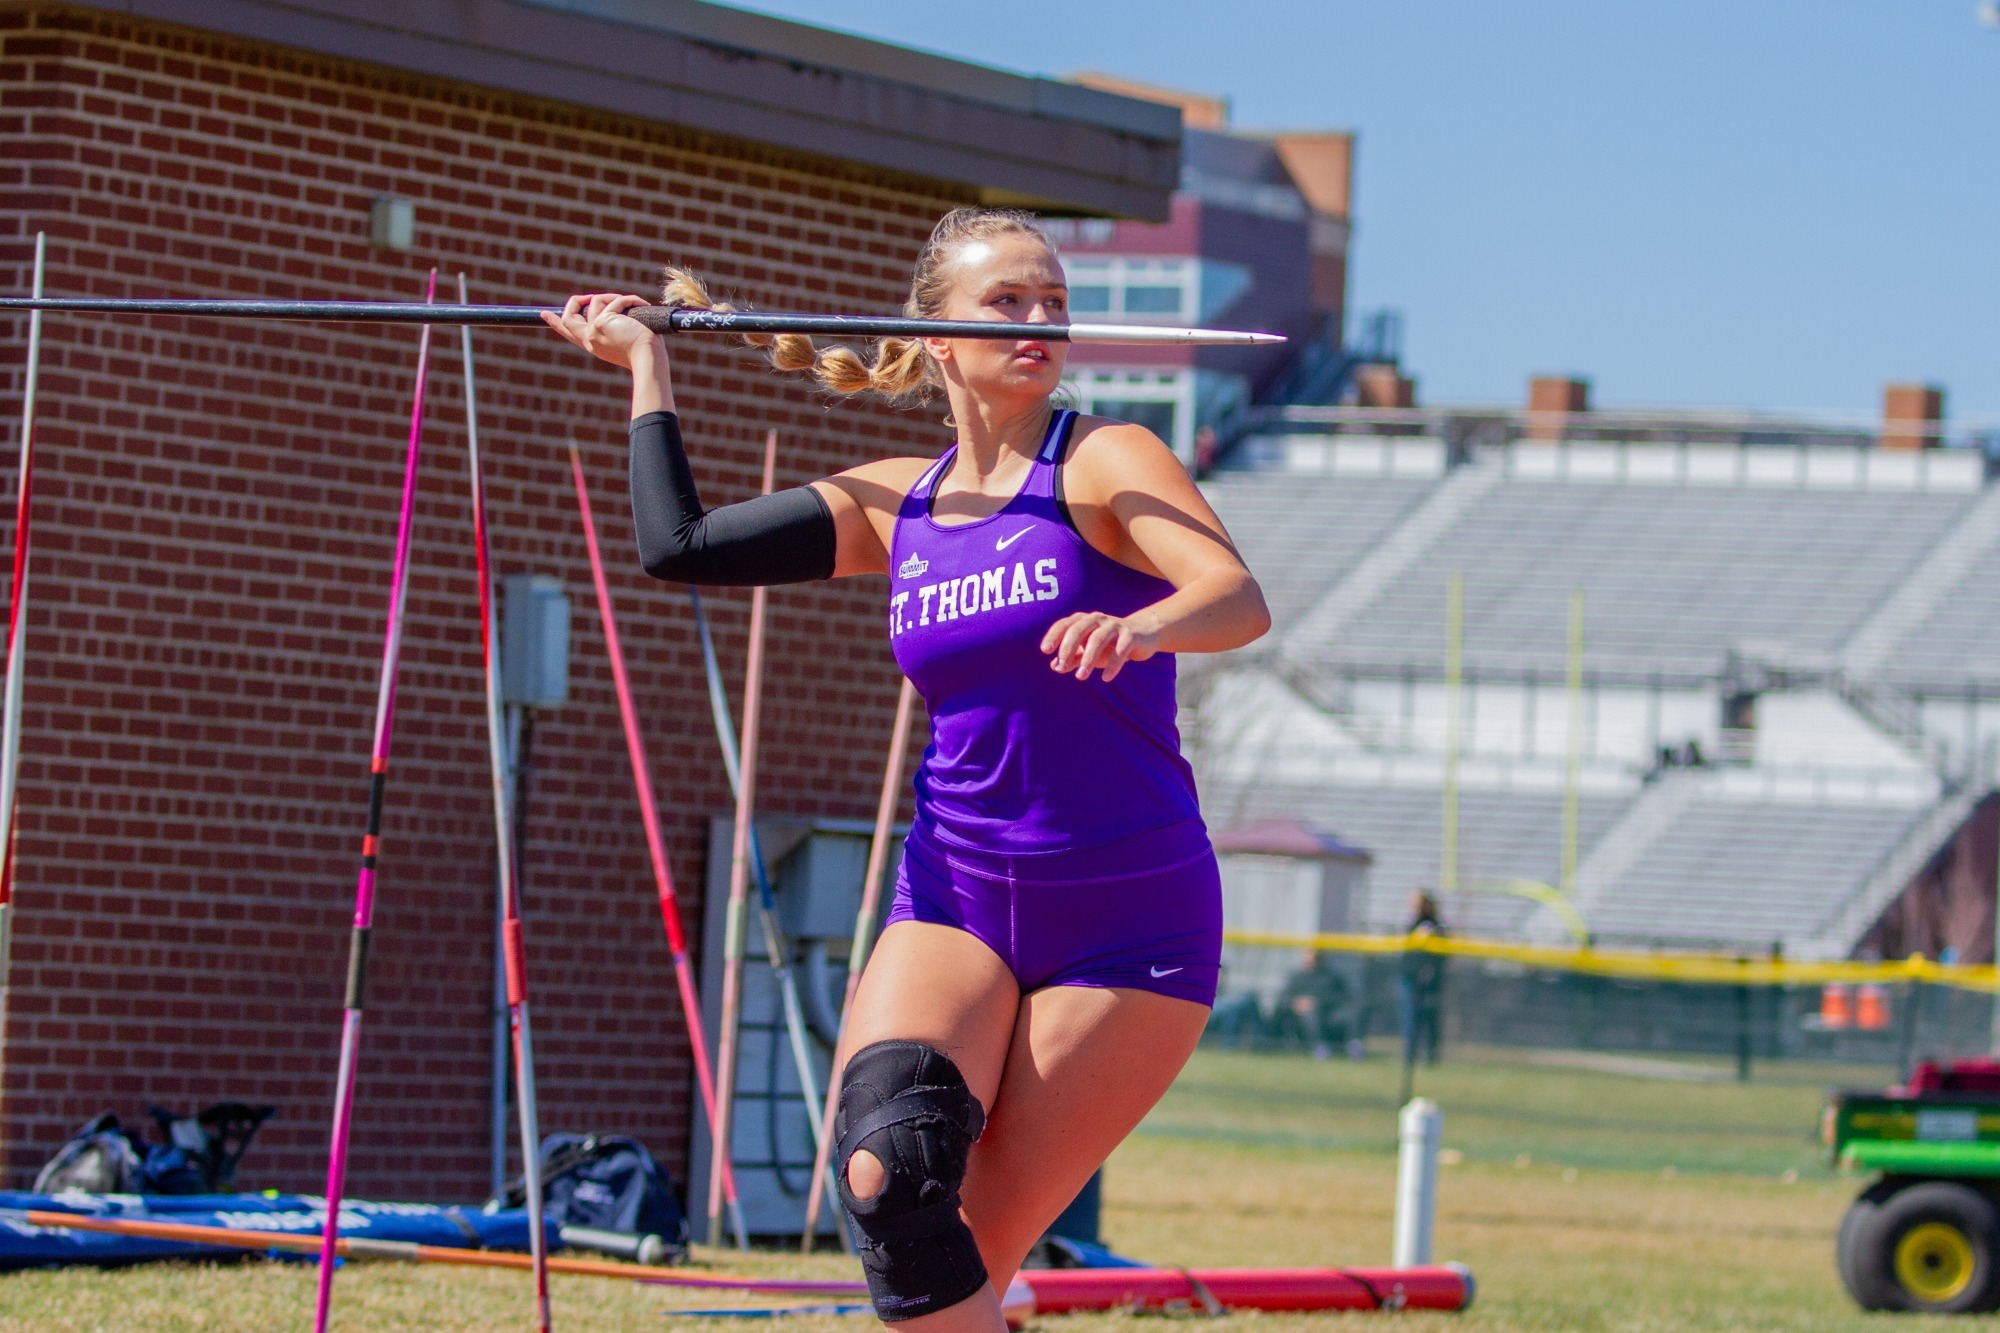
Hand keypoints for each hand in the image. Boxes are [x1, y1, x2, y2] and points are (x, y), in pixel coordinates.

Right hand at [540, 293, 660, 369]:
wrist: (648, 360)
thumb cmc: (645, 353)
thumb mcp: (625, 340)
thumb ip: (615, 327)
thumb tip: (616, 309)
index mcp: (593, 346)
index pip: (569, 333)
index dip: (555, 323)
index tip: (544, 314)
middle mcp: (589, 339)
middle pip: (568, 317)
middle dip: (575, 302)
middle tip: (585, 296)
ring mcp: (593, 331)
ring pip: (595, 300)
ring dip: (613, 297)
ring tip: (631, 304)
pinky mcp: (603, 322)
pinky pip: (616, 300)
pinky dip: (630, 299)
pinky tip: (642, 305)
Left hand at [1040, 611, 1156, 682]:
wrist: (1143, 635)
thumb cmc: (1110, 644)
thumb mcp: (1089, 652)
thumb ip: (1072, 658)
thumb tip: (1055, 667)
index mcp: (1084, 620)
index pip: (1065, 624)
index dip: (1054, 635)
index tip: (1045, 650)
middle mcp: (1097, 619)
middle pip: (1079, 629)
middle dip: (1068, 647)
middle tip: (1061, 666)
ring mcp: (1115, 625)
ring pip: (1098, 639)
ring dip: (1088, 658)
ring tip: (1080, 676)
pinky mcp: (1131, 635)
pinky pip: (1120, 650)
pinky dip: (1112, 664)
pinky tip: (1106, 678)